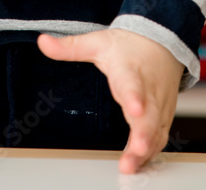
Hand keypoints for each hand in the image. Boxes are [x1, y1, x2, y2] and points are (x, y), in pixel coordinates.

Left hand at [37, 28, 183, 173]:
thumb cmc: (128, 45)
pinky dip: (152, 151)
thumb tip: (42, 42)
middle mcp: (147, 89)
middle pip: (148, 114)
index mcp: (129, 70)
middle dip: (143, 134)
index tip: (134, 108)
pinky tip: (140, 163)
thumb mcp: (97, 42)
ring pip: (156, 129)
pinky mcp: (163, 114)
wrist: (160, 41)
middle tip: (136, 150)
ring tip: (132, 165)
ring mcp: (157, 103)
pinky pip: (160, 135)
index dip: (134, 97)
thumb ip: (70, 47)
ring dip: (147, 148)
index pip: (132, 84)